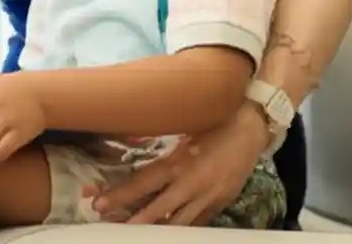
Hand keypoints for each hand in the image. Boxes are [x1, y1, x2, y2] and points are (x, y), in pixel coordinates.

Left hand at [92, 103, 269, 224]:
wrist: (253, 126)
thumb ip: (161, 141)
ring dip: (157, 229)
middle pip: (156, 210)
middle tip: (111, 225)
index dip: (119, 196)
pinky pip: (198, 222)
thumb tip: (132, 142)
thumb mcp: (183, 127)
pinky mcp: (222, 203)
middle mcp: (192, 185)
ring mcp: (208, 197)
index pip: (143, 184)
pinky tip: (169, 229)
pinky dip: (182, 226)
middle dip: (133, 220)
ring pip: (178, 223)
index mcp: (179, 163)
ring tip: (138, 232)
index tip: (99, 204)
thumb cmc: (215, 119)